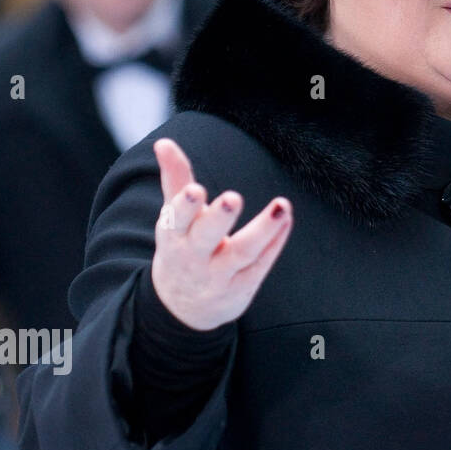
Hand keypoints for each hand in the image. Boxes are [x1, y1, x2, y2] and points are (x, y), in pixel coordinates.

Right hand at [150, 138, 292, 330]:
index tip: (196, 189)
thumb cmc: (181, 248)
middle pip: (206, 238)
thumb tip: (164, 142)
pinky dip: (275, 243)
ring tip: (282, 207)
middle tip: (233, 198)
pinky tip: (286, 219)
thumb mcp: (173, 218)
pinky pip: (260, 264)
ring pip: (241, 253)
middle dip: (219, 218)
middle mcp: (193, 257)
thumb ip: (175, 180)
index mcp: (173, 236)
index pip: (176, 220)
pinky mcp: (241, 288)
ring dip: (263, 230)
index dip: (185, 206)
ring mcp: (218, 276)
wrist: (182, 307)